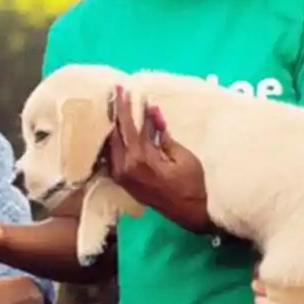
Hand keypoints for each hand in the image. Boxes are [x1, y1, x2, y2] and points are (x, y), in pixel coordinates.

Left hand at [108, 86, 210, 231]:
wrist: (190, 213)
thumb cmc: (192, 183)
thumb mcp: (182, 155)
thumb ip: (162, 134)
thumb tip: (152, 111)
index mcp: (141, 158)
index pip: (129, 126)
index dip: (126, 106)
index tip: (123, 89)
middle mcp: (125, 166)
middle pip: (116, 133)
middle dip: (116, 112)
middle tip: (115, 93)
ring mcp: (122, 176)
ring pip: (111, 145)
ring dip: (112, 126)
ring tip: (112, 108)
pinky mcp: (123, 181)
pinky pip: (112, 157)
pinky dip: (112, 142)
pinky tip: (113, 131)